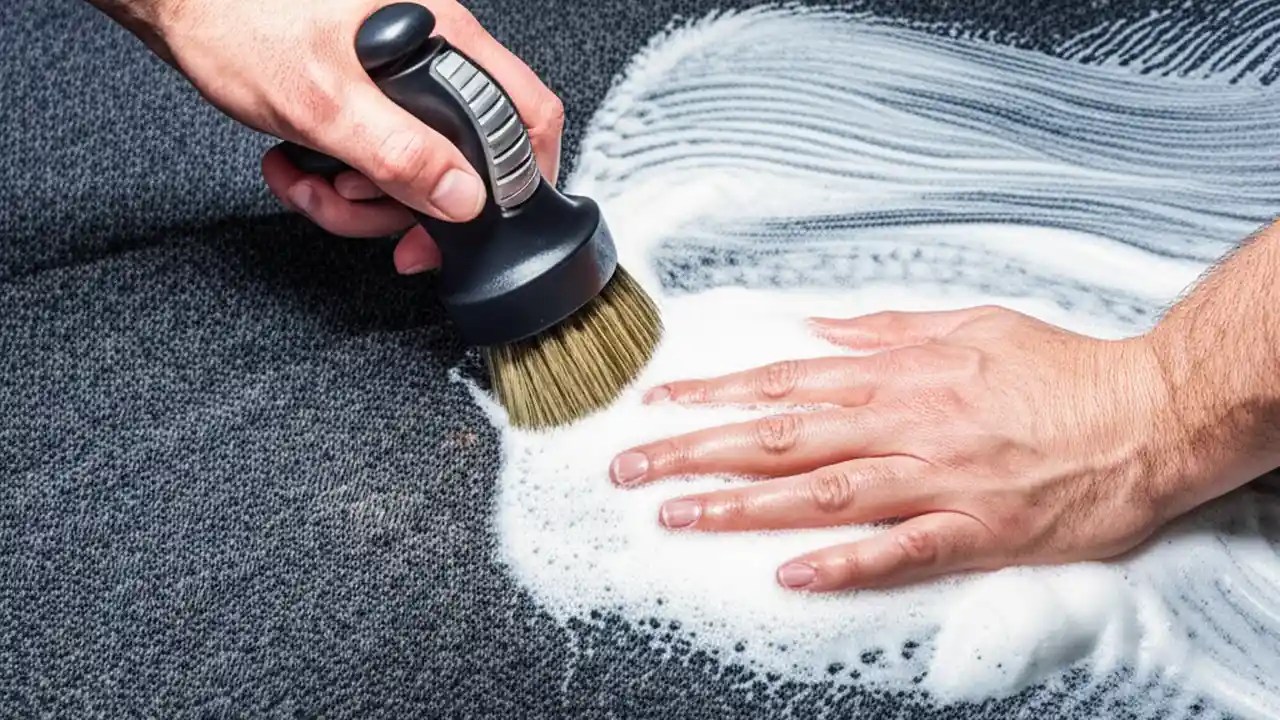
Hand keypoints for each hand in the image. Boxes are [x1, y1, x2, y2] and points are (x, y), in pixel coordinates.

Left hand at [108, 0, 563, 273]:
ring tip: (308, 182)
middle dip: (405, 205)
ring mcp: (400, 82)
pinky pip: (377, 162)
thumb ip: (399, 151)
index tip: (468, 231)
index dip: (514, 185)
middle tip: (355, 204)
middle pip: (465, 161)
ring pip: (415, 172)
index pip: (527, 119)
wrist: (178, 2)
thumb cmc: (237, 18)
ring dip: (359, 200)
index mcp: (446, 41)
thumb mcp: (322, 98)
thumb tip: (465, 198)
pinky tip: (298, 165)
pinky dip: (339, 180)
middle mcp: (434, 58)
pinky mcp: (367, 99)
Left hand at [610, 306, 1205, 592]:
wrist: (1146, 415)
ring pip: (819, 492)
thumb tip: (822, 331)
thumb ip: (887, 331)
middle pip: (780, 438)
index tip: (658, 404)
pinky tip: (790, 573)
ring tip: (677, 514)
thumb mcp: (968, 323)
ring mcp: (935, 480)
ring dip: (742, 505)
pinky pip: (897, 550)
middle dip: (698, 451)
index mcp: (898, 375)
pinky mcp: (974, 530)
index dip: (714, 394)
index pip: (784, 382)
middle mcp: (903, 424)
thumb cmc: (1060, 369)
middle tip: (633, 466)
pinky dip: (842, 562)